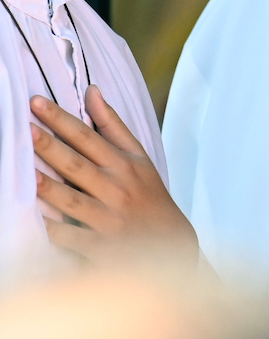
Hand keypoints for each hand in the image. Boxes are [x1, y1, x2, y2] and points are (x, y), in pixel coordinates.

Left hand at [31, 88, 200, 265]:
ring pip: (73, 202)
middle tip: (26, 130)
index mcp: (125, 165)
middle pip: (78, 166)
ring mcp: (110, 220)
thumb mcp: (140, 159)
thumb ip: (113, 126)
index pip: (88, 137)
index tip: (36, 102)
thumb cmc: (149, 196)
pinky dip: (54, 231)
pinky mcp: (104, 248)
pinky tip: (35, 221)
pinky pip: (73, 238)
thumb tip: (91, 90)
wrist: (173, 245)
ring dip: (49, 188)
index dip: (62, 119)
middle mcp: (117, 190)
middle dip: (51, 148)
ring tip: (27, 173)